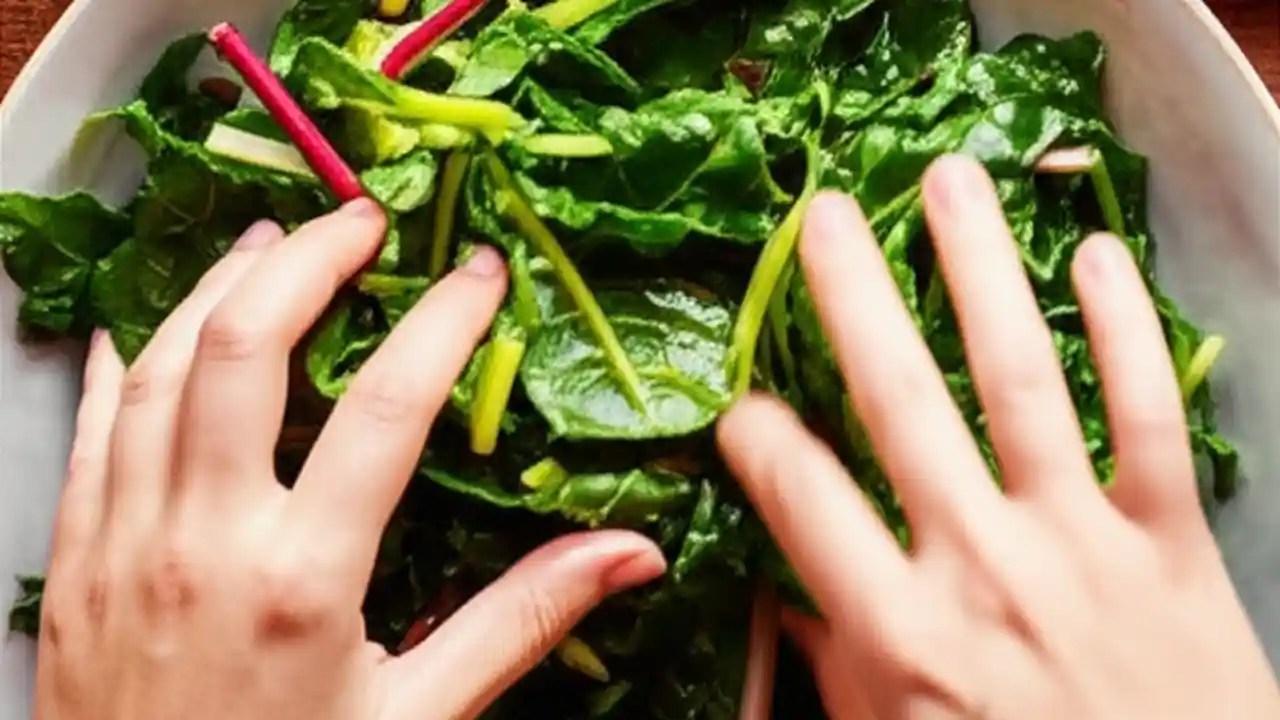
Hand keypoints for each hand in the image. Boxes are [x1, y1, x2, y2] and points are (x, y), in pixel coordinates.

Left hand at [34, 200, 665, 719]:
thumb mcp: (419, 716)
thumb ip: (522, 623)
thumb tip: (629, 555)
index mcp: (303, 578)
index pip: (388, 406)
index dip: (445, 322)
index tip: (480, 274)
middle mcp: (204, 540)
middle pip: (243, 348)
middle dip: (307, 260)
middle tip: (362, 221)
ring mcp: (126, 543)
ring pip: (157, 368)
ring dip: (215, 289)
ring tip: (269, 242)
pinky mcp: (75, 562)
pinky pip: (91, 431)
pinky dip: (119, 363)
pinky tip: (142, 326)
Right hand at [718, 155, 1278, 718]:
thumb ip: (841, 664)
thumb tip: (790, 592)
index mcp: (904, 631)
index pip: (802, 496)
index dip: (756, 433)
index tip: (738, 398)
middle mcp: (986, 568)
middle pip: (903, 405)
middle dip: (854, 297)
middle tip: (822, 214)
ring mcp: (1084, 544)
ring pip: (1022, 380)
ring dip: (978, 271)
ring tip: (947, 182)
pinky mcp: (1175, 542)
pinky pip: (1153, 417)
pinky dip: (1130, 329)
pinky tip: (1096, 255)